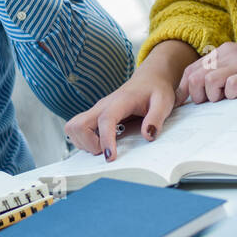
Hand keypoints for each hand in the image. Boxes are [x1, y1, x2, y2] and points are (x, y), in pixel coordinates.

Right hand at [65, 66, 180, 158]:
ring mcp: (96, 110)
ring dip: (83, 143)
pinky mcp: (94, 116)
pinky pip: (77, 129)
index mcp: (119, 102)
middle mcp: (102, 106)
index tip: (110, 157)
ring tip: (102, 148)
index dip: (105, 140)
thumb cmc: (155, 90)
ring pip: (73, 128)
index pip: (105, 120)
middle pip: (78, 124)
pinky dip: (82, 140)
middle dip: (88, 144)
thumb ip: (156, 118)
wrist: (149, 79)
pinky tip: (98, 143)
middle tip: (105, 152)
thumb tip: (147, 136)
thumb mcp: (163, 102)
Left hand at [177, 33, 236, 104]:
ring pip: (209, 80)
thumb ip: (221, 71)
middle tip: (208, 102)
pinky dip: (231, 94)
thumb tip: (199, 92)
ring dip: (212, 96)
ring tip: (223, 99)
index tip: (186, 102)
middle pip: (195, 77)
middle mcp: (228, 55)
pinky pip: (232, 85)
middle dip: (196, 95)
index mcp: (222, 52)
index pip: (191, 70)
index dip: (184, 88)